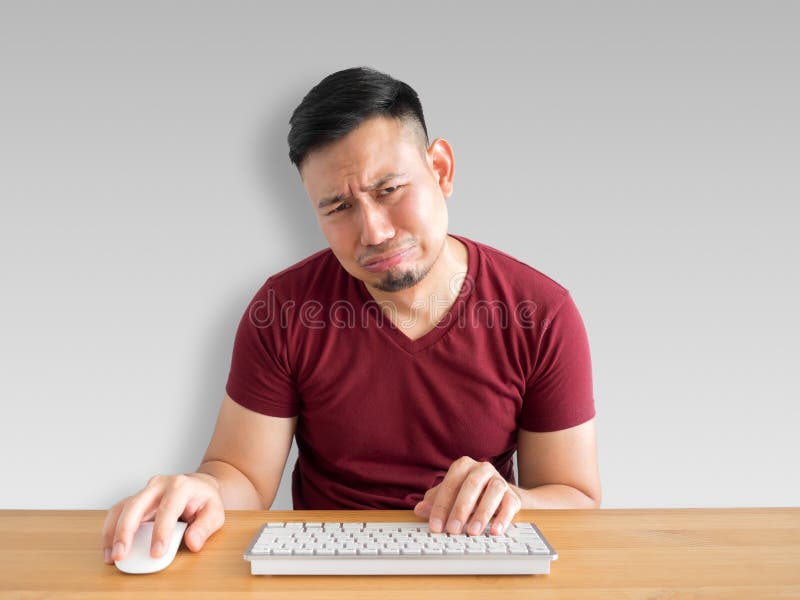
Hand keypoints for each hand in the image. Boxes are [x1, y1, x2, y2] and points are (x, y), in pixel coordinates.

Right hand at [101, 473, 224, 563]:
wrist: (198, 486)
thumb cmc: (205, 500)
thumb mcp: (215, 512)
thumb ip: (205, 528)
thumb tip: (192, 542)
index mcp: (180, 486)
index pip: (168, 509)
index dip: (160, 532)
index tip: (156, 553)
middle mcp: (159, 484)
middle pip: (136, 505)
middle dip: (126, 531)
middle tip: (122, 555)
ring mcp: (144, 490)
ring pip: (121, 508)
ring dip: (112, 532)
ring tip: (112, 556)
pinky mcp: (135, 499)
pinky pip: (117, 513)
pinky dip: (110, 531)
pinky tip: (109, 549)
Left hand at [413, 457, 521, 535]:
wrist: (499, 496)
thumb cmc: (470, 495)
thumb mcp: (450, 496)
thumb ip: (435, 502)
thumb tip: (419, 509)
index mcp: (463, 466)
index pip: (450, 483)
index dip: (441, 505)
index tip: (435, 526)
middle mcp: (482, 469)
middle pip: (472, 484)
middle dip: (461, 509)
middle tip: (452, 529)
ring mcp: (499, 480)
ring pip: (493, 491)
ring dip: (482, 512)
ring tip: (473, 531)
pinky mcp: (513, 495)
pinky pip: (510, 504)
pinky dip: (503, 518)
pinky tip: (495, 531)